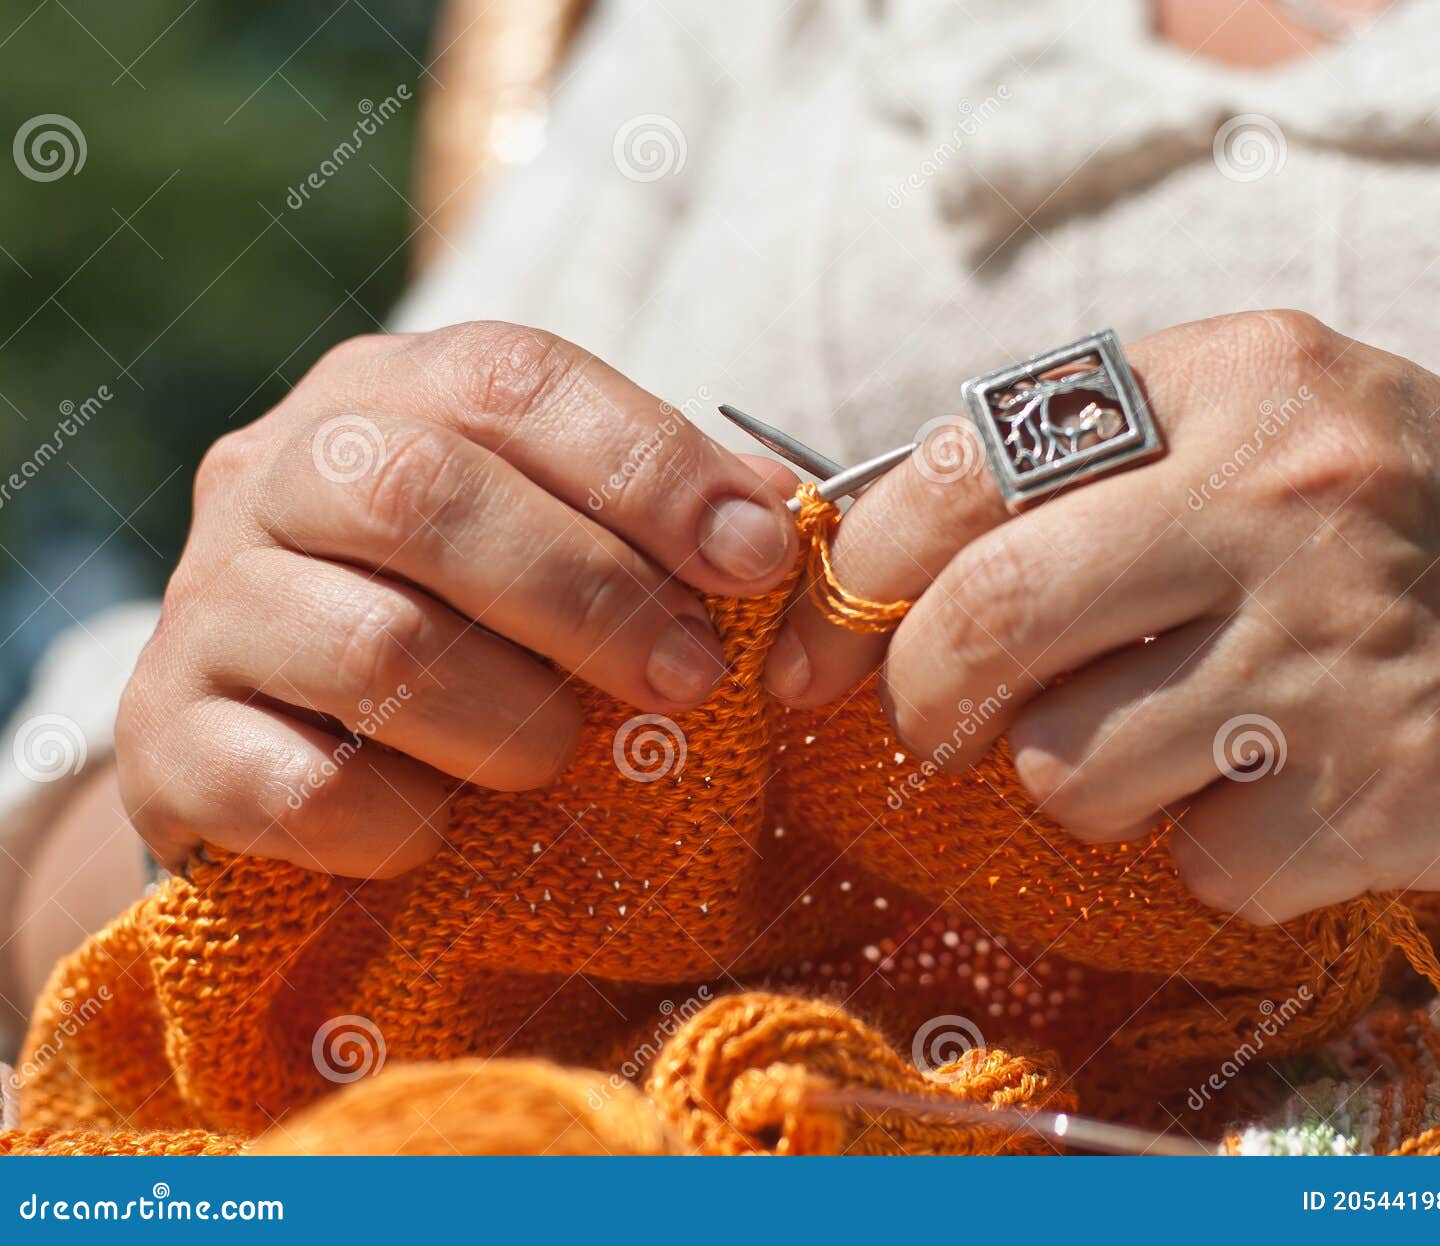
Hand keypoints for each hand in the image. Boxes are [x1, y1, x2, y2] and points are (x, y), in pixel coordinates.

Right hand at [118, 322, 798, 876]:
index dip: (650, 468)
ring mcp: (203, 605)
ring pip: (373, 647)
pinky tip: (438, 832)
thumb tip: (781, 523)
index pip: (513, 381)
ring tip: (553, 758)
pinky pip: (299, 789)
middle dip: (589, 596)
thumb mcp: (550, 545)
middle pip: (424, 496)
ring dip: (509, 721)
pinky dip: (400, 824)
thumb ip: (649, 525)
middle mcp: (272, 472)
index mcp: (384, 395)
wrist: (280, 748)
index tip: (757, 558)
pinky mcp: (162, 741)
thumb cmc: (460, 632)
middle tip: (687, 678)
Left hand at [767, 310, 1439, 921]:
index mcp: (1228, 384)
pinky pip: (1198, 862)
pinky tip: (1289, 795)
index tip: (826, 633)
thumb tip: (889, 558)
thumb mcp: (1270, 421)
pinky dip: (1215, 852)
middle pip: (986, 621)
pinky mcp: (1382, 788)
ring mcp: (1331, 649)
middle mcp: (1274, 499)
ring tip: (1180, 743)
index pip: (963, 466)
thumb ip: (1095, 466)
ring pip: (1069, 769)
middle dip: (922, 696)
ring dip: (1087, 781)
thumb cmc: (1413, 516)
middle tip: (937, 721)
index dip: (859, 567)